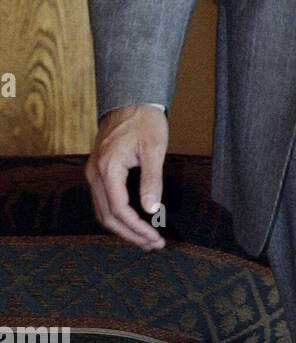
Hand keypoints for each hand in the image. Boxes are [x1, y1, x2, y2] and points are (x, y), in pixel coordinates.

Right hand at [85, 104, 167, 249]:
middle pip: (107, 216)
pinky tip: (133, 221)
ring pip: (103, 211)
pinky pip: (103, 201)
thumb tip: (152, 210)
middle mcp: (94, 173)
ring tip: (145, 238)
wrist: (131, 98)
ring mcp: (93, 172)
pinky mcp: (97, 171)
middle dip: (130, 234)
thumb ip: (152, 180)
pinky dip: (117, 215)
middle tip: (152, 244)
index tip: (154, 238)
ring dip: (123, 228)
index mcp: (107, 168)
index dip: (136, 228)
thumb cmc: (145, 120)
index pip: (119, 210)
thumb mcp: (154, 148)